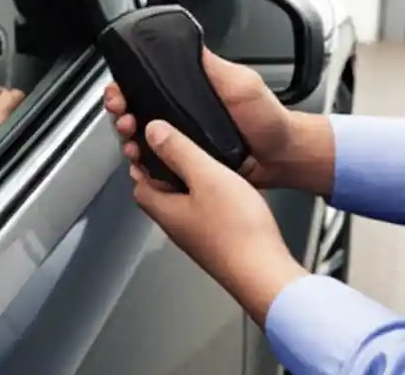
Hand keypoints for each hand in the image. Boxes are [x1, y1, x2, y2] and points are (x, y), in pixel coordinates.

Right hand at [104, 48, 334, 192]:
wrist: (281, 157)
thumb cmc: (267, 119)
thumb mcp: (242, 83)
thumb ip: (215, 66)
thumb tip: (190, 43)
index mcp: (190, 91)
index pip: (147, 84)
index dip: (127, 87)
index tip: (120, 91)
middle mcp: (181, 115)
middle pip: (137, 112)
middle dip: (121, 113)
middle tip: (124, 117)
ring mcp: (182, 141)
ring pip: (142, 140)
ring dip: (128, 140)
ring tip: (131, 142)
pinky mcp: (187, 165)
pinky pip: (157, 166)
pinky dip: (144, 167)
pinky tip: (139, 166)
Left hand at [130, 119, 307, 325]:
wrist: (265, 273)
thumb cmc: (237, 231)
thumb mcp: (205, 176)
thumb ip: (178, 150)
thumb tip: (152, 131)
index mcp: (165, 209)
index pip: (139, 182)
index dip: (142, 161)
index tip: (150, 142)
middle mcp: (177, 225)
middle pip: (159, 193)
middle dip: (164, 169)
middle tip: (177, 148)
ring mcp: (197, 236)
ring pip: (183, 202)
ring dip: (188, 182)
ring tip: (203, 163)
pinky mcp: (218, 242)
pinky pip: (204, 213)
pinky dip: (208, 196)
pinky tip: (226, 189)